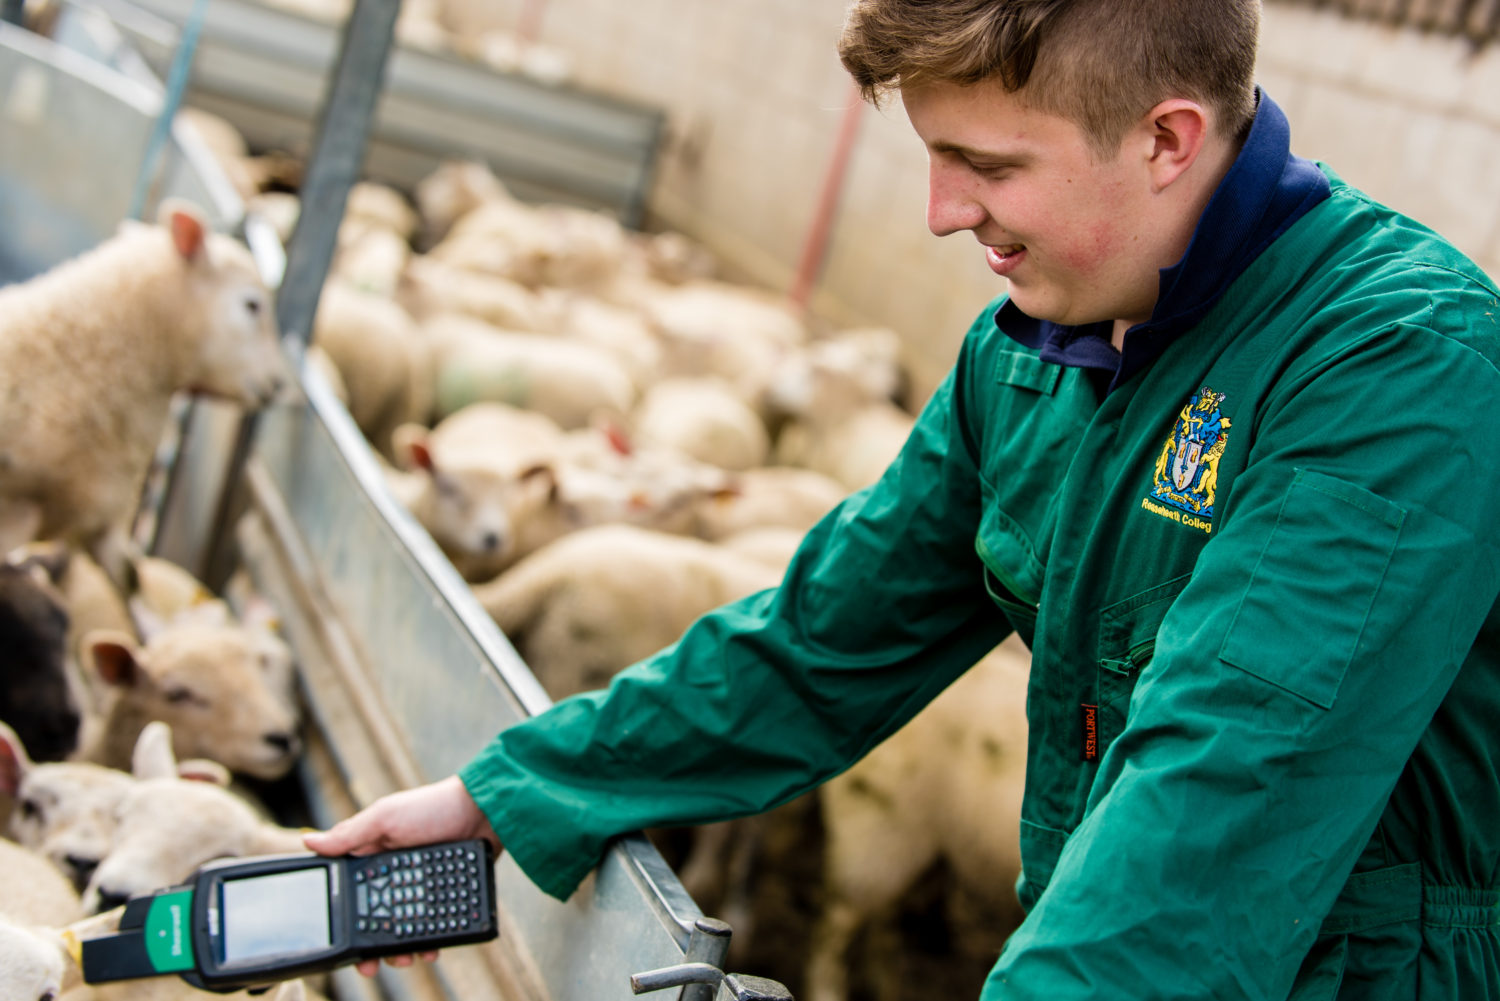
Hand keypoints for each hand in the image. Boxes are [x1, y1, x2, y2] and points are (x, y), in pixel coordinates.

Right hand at [303, 775, 501, 975]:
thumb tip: (308, 843)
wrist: (486, 809)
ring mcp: (422, 884)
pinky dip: (430, 939)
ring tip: (407, 959)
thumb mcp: (386, 817)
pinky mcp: (445, 892)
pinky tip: (430, 949)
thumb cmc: (433, 806)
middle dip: (374, 943)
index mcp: (375, 856)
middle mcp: (396, 873)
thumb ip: (349, 834)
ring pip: (404, 925)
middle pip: (378, 917)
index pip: (353, 894)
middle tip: (375, 963)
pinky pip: (434, 922)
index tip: (346, 944)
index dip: (349, 919)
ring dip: (401, 947)